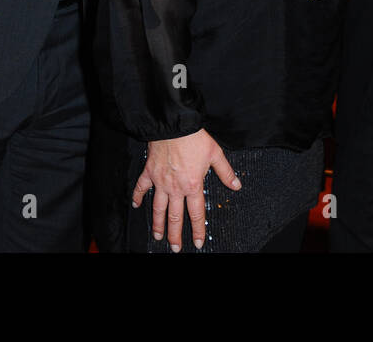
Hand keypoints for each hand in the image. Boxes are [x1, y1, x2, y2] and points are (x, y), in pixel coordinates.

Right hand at [132, 129, 239, 251]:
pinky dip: (137, 196)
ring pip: (158, 208)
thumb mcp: (215, 154)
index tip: (198, 242)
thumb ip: (226, 172)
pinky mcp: (150, 171)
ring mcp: (160, 181)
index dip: (198, 230)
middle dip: (175, 235)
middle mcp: (176, 187)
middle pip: (175, 216)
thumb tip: (236, 185)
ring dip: (158, 223)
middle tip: (175, 248)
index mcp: (193, 185)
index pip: (196, 213)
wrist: (174, 125)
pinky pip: (142, 186)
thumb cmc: (194, 138)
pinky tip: (136, 205)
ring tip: (158, 236)